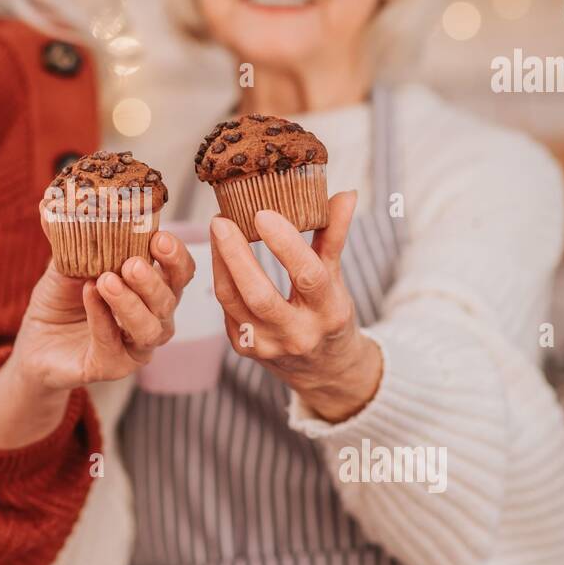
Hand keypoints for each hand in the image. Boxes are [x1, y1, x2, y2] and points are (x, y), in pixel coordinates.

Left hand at [12, 228, 195, 393]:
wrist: (35, 342)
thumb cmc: (61, 300)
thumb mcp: (65, 261)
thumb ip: (68, 235)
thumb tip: (51, 202)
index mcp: (152, 287)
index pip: (179, 272)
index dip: (176, 256)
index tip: (159, 237)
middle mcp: (154, 317)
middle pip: (170, 299)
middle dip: (154, 280)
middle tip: (133, 263)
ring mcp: (136, 346)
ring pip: (149, 328)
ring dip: (131, 303)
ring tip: (107, 280)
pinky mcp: (113, 367)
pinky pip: (113, 344)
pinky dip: (101, 318)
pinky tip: (89, 296)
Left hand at [210, 191, 382, 422]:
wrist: (323, 369)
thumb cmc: (328, 314)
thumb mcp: (336, 278)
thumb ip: (335, 236)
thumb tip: (346, 195)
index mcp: (329, 312)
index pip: (308, 276)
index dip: (285, 244)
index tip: (263, 214)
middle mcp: (298, 334)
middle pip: (260, 294)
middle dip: (237, 255)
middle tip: (221, 220)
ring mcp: (269, 345)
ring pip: (234, 301)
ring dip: (220, 262)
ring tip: (217, 229)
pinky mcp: (246, 348)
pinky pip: (226, 309)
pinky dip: (220, 277)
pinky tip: (218, 252)